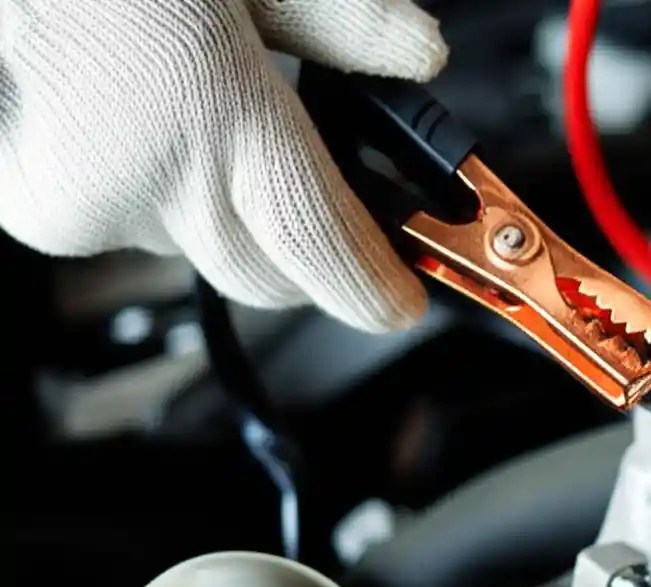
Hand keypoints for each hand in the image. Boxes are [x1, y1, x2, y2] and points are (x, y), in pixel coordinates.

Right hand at [0, 0, 448, 331]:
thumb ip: (341, 20)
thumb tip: (420, 54)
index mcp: (213, 107)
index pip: (319, 244)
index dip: (371, 289)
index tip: (400, 304)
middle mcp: (149, 174)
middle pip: (267, 277)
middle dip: (310, 257)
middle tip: (321, 198)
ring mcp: (86, 205)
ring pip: (200, 252)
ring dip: (219, 212)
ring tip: (194, 115)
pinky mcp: (40, 217)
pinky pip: (133, 233)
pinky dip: (153, 196)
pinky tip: (137, 126)